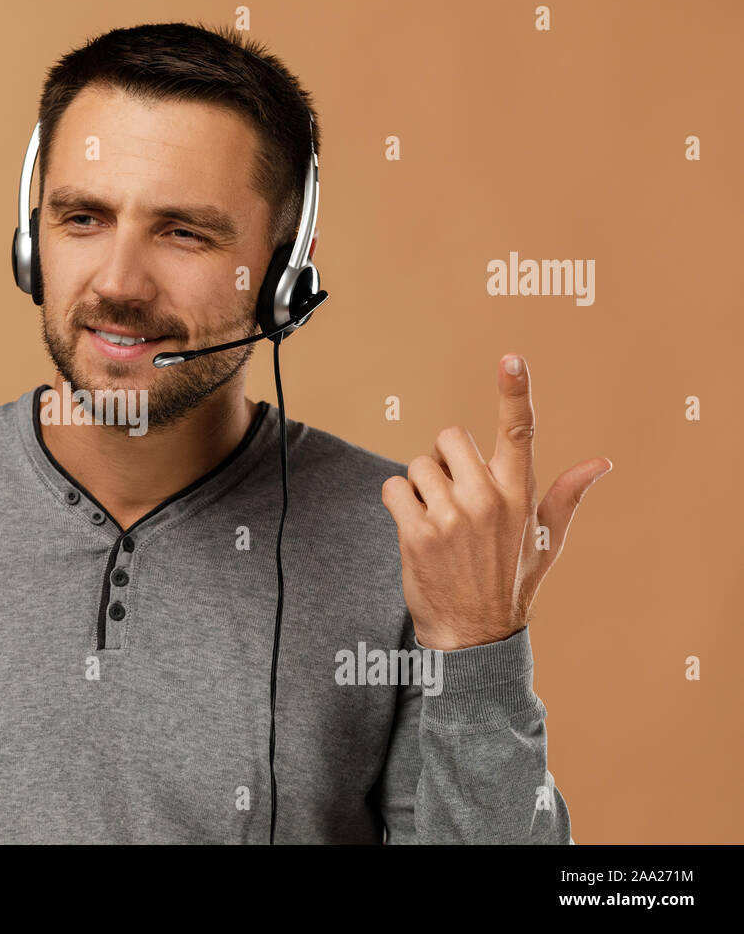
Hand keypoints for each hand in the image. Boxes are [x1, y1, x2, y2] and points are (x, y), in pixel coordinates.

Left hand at [380, 354, 610, 650]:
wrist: (474, 635)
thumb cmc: (510, 582)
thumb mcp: (545, 540)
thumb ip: (566, 495)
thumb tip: (602, 463)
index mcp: (520, 494)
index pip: (519, 432)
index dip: (515, 392)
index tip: (511, 358)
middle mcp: (487, 499)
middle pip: (449, 437)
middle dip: (445, 460)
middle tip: (454, 497)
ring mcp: (452, 515)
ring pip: (418, 464)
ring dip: (420, 486)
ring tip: (438, 521)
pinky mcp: (418, 532)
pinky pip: (393, 487)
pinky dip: (396, 502)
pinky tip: (415, 528)